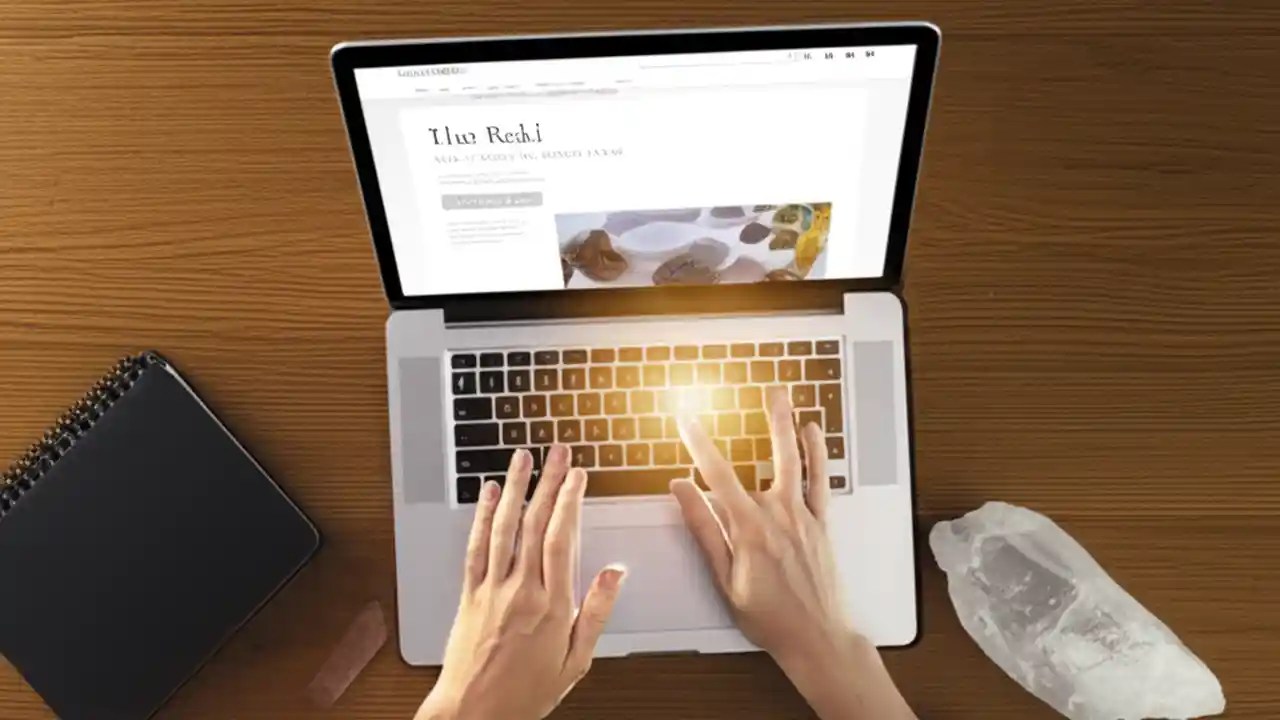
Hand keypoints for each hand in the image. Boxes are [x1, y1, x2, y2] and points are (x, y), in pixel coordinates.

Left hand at [417, 445, 625, 719]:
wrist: (472, 713)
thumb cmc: (525, 694)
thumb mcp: (576, 661)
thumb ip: (596, 612)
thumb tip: (615, 572)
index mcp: (551, 606)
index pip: (562, 539)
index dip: (571, 501)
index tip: (579, 476)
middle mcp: (519, 591)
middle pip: (535, 524)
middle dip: (549, 482)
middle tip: (558, 452)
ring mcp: (491, 589)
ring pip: (504, 528)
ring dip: (514, 488)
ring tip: (523, 458)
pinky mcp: (469, 594)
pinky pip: (476, 548)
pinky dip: (481, 517)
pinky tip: (487, 494)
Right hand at [671, 387, 913, 719]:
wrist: (817, 638)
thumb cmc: (769, 617)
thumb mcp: (724, 579)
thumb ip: (704, 530)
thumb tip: (682, 492)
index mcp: (750, 529)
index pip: (718, 475)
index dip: (699, 443)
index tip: (686, 419)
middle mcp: (780, 515)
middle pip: (767, 457)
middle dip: (762, 419)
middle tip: (756, 389)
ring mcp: (804, 517)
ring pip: (795, 462)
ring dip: (789, 426)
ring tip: (783, 397)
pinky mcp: (821, 524)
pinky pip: (820, 481)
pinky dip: (817, 455)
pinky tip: (812, 434)